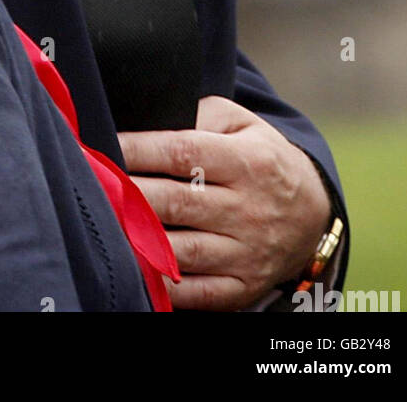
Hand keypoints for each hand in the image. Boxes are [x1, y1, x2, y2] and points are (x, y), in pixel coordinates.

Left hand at [118, 95, 331, 310]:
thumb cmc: (260, 157)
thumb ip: (200, 114)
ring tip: (105, 222)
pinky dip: (166, 285)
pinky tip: (136, 269)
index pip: (184, 152)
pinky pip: (199, 292)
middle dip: (129, 193)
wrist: (313, 212)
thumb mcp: (242, 122)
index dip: (139, 149)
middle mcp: (248, 209)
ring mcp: (246, 252)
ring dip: (139, 239)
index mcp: (247, 162)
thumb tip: (153, 118)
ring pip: (183, 250)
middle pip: (176, 202)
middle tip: (93, 182)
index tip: (103, 144)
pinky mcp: (243, 286)